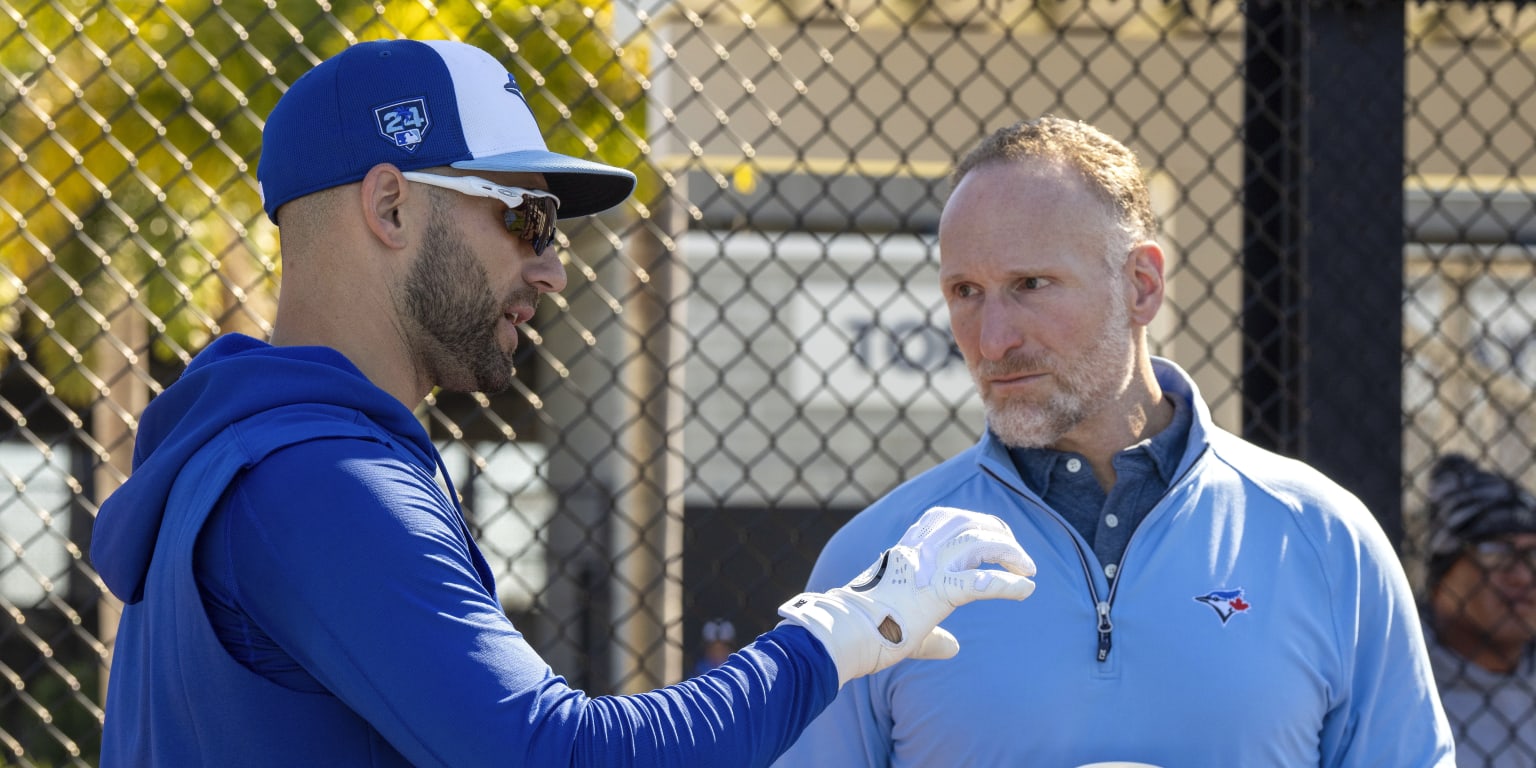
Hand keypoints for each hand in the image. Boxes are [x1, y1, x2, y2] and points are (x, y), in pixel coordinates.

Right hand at [778, 506, 1035, 686]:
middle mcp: (919, 553)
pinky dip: (1007, 584)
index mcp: (908, 552)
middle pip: (967, 524)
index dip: (975, 524)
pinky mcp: (936, 591)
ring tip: (1028, 570)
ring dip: (1009, 552)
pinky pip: (980, 581)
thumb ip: (933, 635)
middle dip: (997, 532)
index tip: (995, 535)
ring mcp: (928, 569)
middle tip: (1018, 554)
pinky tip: (1026, 590)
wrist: (844, 633)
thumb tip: (952, 648)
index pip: (946, 520)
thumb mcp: (906, 627)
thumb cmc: (868, 630)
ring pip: (977, 542)